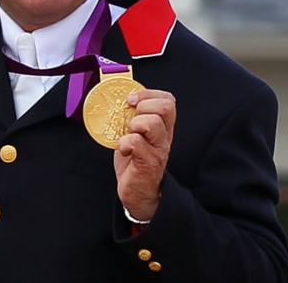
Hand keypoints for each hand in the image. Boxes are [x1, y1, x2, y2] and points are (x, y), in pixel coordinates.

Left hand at [114, 89, 175, 222]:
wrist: (139, 193)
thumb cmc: (135, 162)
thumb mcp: (136, 135)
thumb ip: (133, 119)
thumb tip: (120, 101)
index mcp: (164, 126)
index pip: (168, 100)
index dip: (149, 94)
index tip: (131, 101)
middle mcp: (165, 136)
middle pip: (165, 107)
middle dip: (142, 107)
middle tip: (130, 120)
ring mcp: (158, 149)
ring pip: (152, 122)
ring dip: (133, 125)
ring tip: (128, 135)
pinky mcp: (148, 162)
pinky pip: (136, 142)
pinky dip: (125, 143)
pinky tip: (124, 150)